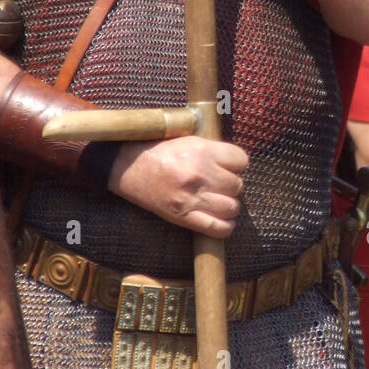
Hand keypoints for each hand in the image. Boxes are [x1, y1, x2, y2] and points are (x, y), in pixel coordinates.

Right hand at [108, 135, 245, 236]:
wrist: (127, 167)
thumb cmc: (159, 151)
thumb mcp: (189, 140)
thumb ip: (214, 150)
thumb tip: (237, 163)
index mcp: (201, 151)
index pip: (241, 160)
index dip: (238, 164)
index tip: (230, 167)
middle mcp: (199, 174)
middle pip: (237, 185)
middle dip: (232, 185)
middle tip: (220, 184)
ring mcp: (191, 198)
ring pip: (232, 207)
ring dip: (229, 205)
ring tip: (219, 201)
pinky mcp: (182, 217)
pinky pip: (217, 228)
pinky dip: (225, 227)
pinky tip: (221, 220)